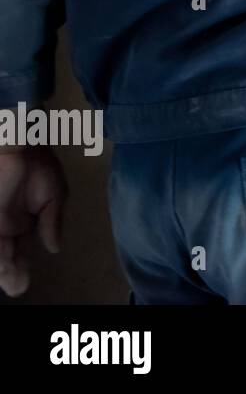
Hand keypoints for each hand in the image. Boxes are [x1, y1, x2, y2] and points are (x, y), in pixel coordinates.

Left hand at [0, 147, 66, 296]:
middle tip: (16, 288)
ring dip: (2, 265)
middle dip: (10, 272)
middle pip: (6, 254)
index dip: (21, 267)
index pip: (21, 250)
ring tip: (10, 283)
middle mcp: (7, 224)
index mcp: (24, 221)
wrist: (20, 142)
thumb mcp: (54, 195)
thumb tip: (55, 247)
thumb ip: (52, 222)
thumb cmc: (38, 162)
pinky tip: (2, 266)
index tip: (21, 284)